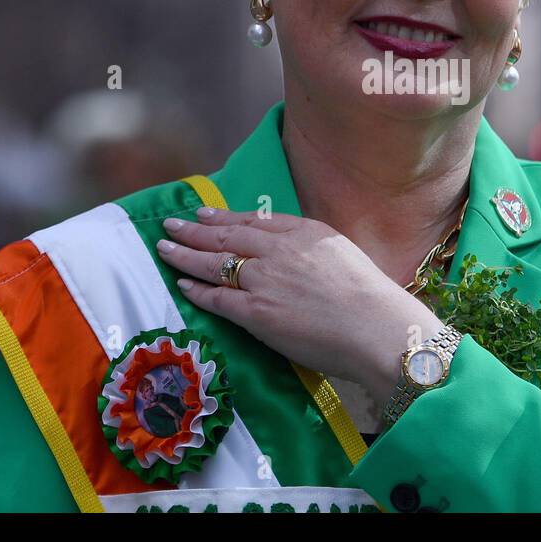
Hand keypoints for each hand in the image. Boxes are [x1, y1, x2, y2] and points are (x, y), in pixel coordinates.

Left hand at [156, 207, 444, 400]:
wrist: (376, 326)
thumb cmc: (370, 297)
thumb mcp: (342, 253)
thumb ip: (312, 248)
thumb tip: (293, 251)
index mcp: (303, 232)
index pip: (254, 221)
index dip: (224, 218)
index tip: (204, 214)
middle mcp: (279, 250)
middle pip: (225, 236)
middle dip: (193, 230)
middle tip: (170, 225)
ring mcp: (264, 280)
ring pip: (214, 262)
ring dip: (185, 254)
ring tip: (164, 248)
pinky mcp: (257, 312)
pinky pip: (218, 298)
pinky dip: (197, 289)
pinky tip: (182, 283)